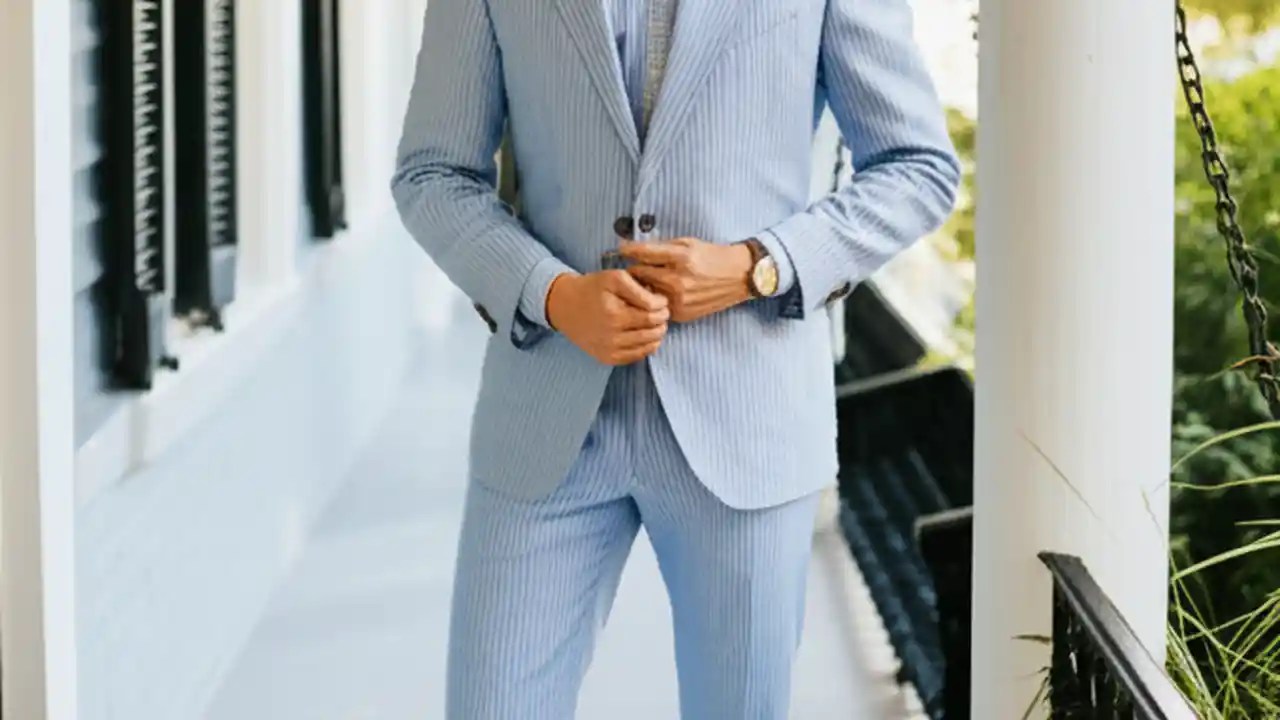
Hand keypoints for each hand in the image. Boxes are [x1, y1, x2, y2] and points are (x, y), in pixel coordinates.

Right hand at [546, 271, 669, 365]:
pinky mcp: (607, 358)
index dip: (662, 305)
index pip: (652, 313)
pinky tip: (643, 334)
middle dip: (662, 320)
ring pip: (649, 345)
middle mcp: (611, 335)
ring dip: (657, 333)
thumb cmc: (592, 288)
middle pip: (653, 330)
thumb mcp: (614, 278)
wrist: (565, 306)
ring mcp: (609, 349)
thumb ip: (639, 289)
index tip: (660, 300)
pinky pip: (638, 356)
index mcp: (614, 313)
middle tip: (660, 312)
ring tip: (653, 322)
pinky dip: (647, 346)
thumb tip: (660, 304)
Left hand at [619, 238, 753, 322]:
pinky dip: (655, 300)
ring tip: (643, 282)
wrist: (739, 276)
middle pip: (639, 275)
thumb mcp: (688, 243)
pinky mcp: (682, 314)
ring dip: (642, 287)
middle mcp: (678, 280)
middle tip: (632, 267)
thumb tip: (634, 249)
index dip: (628, 250)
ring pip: (645, 294)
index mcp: (680, 258)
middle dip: (634, 270)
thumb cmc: (712, 256)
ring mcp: (680, 300)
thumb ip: (661, 247)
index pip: (643, 253)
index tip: (621, 249)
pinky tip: (660, 294)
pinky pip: (658, 307)